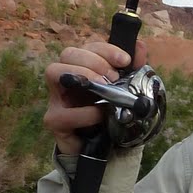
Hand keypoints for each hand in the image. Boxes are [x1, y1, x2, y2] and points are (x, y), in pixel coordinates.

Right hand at [44, 39, 148, 154]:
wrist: (106, 147)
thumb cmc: (112, 114)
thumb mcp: (128, 91)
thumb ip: (134, 70)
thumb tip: (139, 45)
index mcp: (85, 68)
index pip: (89, 47)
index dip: (106, 49)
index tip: (125, 60)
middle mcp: (68, 79)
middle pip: (68, 53)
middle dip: (94, 61)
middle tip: (113, 77)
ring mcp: (57, 98)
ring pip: (53, 71)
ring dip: (82, 75)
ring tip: (103, 88)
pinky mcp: (55, 120)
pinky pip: (62, 112)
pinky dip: (84, 112)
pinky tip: (100, 114)